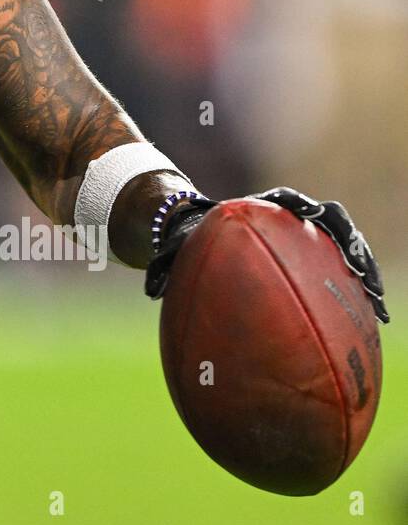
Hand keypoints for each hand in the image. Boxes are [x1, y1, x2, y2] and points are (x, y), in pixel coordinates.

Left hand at [146, 187, 388, 323]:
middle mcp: (291, 221)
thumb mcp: (178, 249)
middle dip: (347, 241)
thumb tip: (149, 290)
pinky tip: (372, 322)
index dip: (300, 206)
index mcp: (260, 210)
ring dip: (362, 269)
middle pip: (328, 222)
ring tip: (375, 301)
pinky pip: (341, 275)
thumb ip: (165, 263)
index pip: (285, 201)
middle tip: (358, 266)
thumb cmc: (191, 243)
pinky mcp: (318, 261)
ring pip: (344, 249)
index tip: (310, 213)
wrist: (206, 239)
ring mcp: (308, 240)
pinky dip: (357, 295)